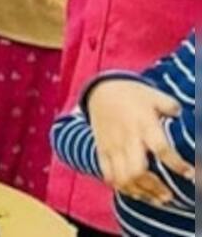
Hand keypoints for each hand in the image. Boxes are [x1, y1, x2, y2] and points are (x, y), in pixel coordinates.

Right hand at [87, 79, 193, 204]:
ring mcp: (112, 146)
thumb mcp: (155, 96)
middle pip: (137, 171)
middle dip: (154, 187)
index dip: (176, 164)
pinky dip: (121, 187)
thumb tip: (187, 119)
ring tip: (156, 199)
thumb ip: (172, 108)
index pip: (161, 149)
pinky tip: (135, 193)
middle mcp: (126, 138)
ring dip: (140, 192)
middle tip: (169, 196)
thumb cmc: (132, 94)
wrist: (100, 91)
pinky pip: (108, 175)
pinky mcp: (101, 150)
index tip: (190, 174)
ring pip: (122, 177)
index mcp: (143, 124)